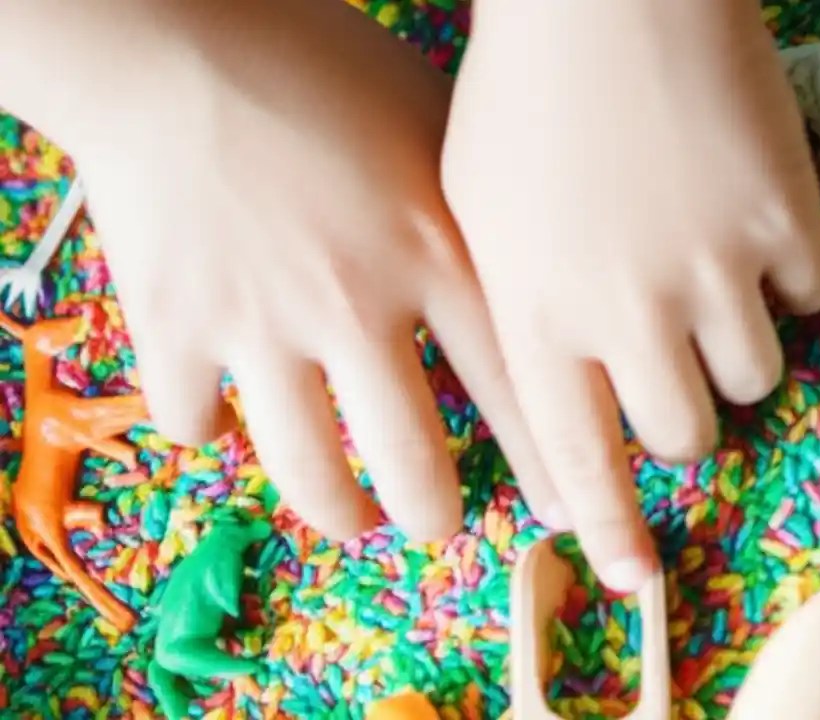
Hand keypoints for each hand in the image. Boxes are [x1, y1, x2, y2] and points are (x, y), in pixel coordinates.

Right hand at [47, 0, 559, 540]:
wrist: (176, 35)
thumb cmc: (321, 66)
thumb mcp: (434, 123)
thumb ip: (481, 213)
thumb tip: (535, 282)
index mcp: (435, 252)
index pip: (514, 392)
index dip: (543, 467)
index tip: (552, 511)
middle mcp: (355, 304)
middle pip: (409, 463)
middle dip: (432, 514)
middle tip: (435, 521)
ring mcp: (258, 322)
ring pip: (307, 472)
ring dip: (339, 511)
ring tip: (355, 515)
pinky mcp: (170, 326)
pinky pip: (194, 423)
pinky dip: (212, 430)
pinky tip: (231, 418)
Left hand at [443, 1, 819, 588]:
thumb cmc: (522, 90)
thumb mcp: (474, 211)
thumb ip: (513, 315)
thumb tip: (550, 400)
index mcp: (535, 312)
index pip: (576, 458)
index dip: (611, 526)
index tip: (635, 575)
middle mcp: (623, 310)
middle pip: (684, 435)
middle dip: (684, 413)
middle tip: (673, 359)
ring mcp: (710, 267)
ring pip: (755, 375)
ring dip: (736, 339)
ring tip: (707, 263)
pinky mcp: (785, 217)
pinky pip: (811, 292)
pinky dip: (787, 267)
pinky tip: (747, 209)